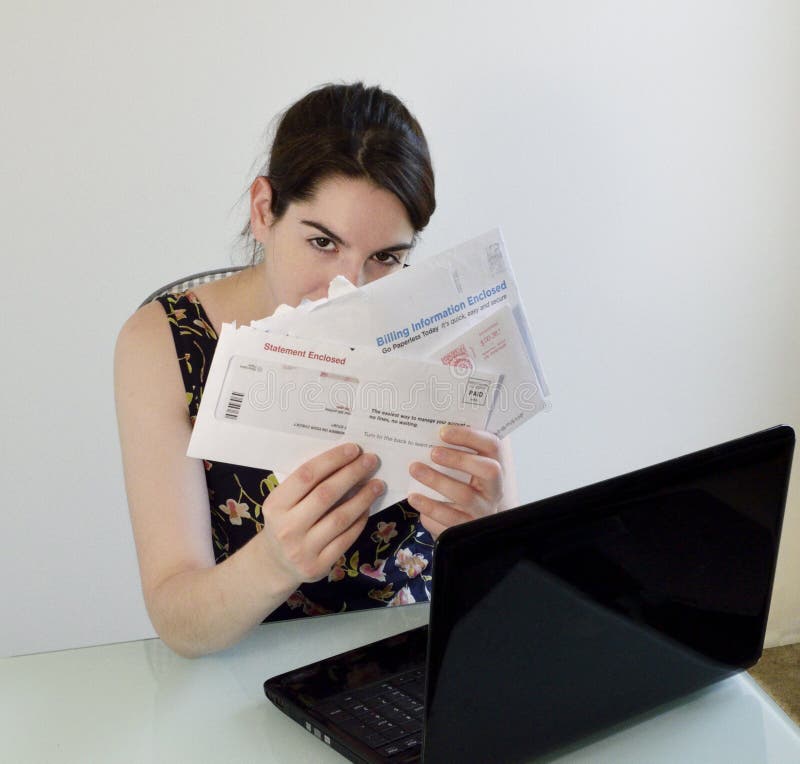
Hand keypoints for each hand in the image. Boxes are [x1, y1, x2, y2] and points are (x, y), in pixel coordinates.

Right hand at [260, 443, 383, 585]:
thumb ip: (307, 485)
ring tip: (378, 484)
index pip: (306, 476)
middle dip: (352, 474)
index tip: (354, 449)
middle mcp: (287, 527)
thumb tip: (345, 460)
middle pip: (326, 494)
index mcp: (275, 505)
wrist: (275, 564)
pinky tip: (368, 507)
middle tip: (371, 461)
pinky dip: (360, 520)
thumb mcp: (284, 503)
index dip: (332, 460)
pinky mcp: (318, 565)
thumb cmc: (285, 522)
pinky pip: (346, 538)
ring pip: (340, 517)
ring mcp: (302, 549)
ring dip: (363, 497)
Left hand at [407, 426, 503, 538]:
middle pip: (487, 471)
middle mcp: (493, 490)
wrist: (465, 524)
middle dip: (459, 459)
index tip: (443, 432)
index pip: (492, 446)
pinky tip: (415, 498)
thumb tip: (431, 431)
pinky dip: (429, 509)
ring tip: (414, 469)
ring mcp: (482, 512)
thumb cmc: (461, 489)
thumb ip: (456, 453)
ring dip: (437, 481)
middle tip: (433, 452)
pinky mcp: (467, 531)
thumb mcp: (465, 472)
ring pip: (465, 496)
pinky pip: (449, 520)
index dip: (470, 436)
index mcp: (494, 469)